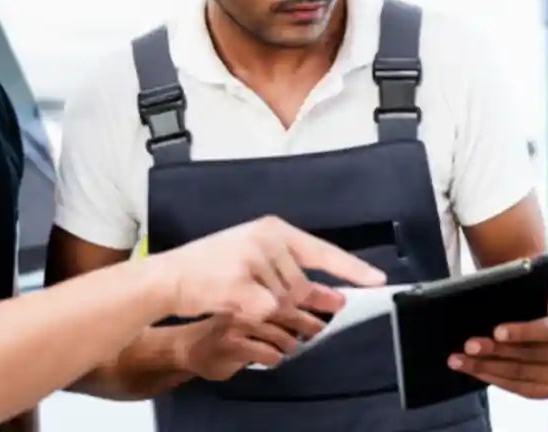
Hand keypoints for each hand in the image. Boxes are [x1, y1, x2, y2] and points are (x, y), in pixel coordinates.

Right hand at [152, 215, 386, 324]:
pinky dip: (254, 318)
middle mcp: (265, 240)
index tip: (376, 280)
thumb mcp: (254, 261)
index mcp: (272, 229)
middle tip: (299, 318)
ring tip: (251, 306)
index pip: (321, 250)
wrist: (170, 277)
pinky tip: (236, 307)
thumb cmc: (210, 269)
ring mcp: (252, 261)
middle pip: (301, 288)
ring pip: (283, 304)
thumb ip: (291, 277)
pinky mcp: (240, 284)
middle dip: (301, 308)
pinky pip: (264, 313)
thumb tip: (332, 299)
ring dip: (273, 315)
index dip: (351, 268)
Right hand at [176, 306, 328, 380]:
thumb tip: (315, 304)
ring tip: (291, 345)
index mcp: (247, 288)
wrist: (188, 346)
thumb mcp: (247, 308)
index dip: (309, 300)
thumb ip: (275, 305)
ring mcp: (236, 324)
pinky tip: (272, 356)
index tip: (328, 304)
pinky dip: (274, 357)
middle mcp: (242, 302)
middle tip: (317, 328)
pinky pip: (266, 353)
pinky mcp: (232, 346)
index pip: (285, 291)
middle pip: (286, 312)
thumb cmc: (222, 327)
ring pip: (280, 335)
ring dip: (290, 343)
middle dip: (308, 322)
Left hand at [448, 293, 547, 398]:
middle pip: (526, 356)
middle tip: (468, 345)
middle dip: (494, 351)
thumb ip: (540, 291)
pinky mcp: (544, 388)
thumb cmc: (523, 297)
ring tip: (457, 358)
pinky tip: (468, 368)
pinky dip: (489, 377)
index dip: (522, 332)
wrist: (526, 311)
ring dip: (483, 366)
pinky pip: (515, 387)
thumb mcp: (529, 287)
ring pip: (516, 374)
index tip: (497, 331)